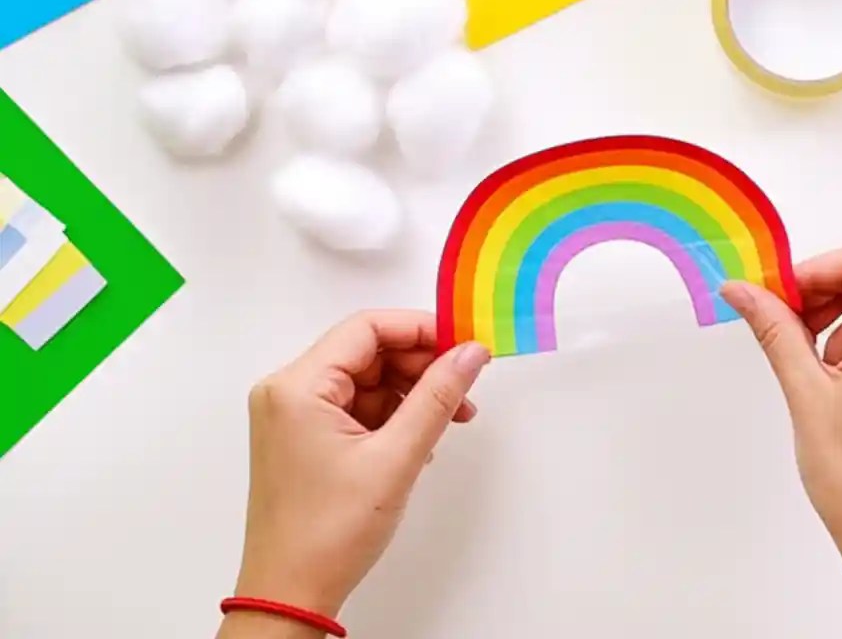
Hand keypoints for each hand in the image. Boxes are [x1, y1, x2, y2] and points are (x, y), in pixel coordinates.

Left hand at [217, 311, 490, 637]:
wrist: (289, 595)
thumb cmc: (329, 533)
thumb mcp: (397, 458)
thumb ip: (437, 398)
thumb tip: (471, 353)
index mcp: (297, 386)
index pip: (366, 328)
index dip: (420, 330)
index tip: (464, 347)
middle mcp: (288, 392)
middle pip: (367, 352)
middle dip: (420, 366)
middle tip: (465, 389)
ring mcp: (293, 416)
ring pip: (366, 381)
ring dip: (411, 394)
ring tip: (451, 420)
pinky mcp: (304, 438)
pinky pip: (356, 408)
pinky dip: (392, 416)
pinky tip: (420, 440)